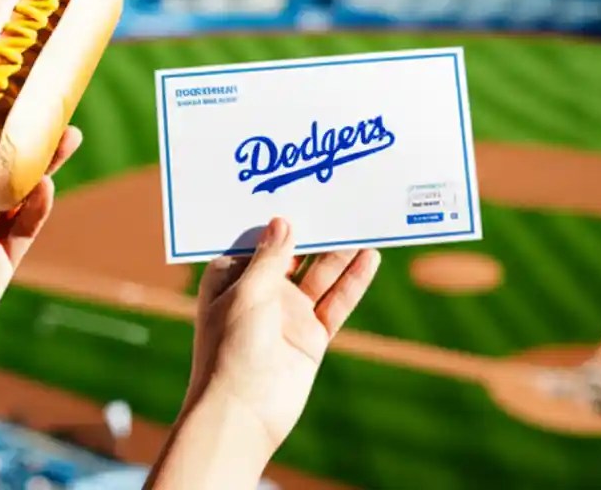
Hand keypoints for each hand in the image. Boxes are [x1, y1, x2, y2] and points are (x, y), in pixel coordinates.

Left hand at [0, 127, 81, 378]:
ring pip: (18, 194)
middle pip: (0, 168)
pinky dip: (37, 207)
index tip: (6, 95)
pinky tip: (46, 186)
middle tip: (52, 113)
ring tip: (64, 140)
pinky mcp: (2, 262)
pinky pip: (24, 229)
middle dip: (26, 141)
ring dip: (41, 167)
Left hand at [186, 217, 380, 453]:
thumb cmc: (230, 350)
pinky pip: (336, 302)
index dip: (277, 215)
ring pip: (320, 275)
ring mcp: (288, 314)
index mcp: (230, 278)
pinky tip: (370, 258)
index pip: (257, 238)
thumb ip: (270, 258)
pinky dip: (353, 281)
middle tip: (342, 198)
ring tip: (364, 221)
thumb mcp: (247, 293)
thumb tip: (283, 222)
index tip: (300, 186)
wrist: (242, 414)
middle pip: (294, 253)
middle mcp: (260, 292)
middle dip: (315, 229)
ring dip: (340, 251)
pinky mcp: (311, 336)